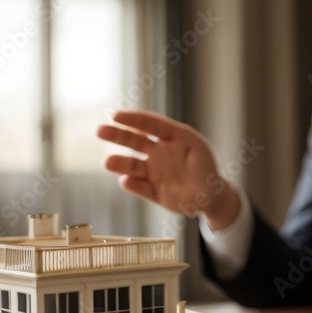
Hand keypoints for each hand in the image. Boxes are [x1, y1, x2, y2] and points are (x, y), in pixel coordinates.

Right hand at [96, 110, 240, 230]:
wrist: (212, 196)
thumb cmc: (205, 167)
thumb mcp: (195, 146)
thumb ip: (178, 138)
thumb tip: (156, 138)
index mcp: (169, 137)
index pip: (149, 124)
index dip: (132, 119)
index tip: (115, 115)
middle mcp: (157, 153)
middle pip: (133, 141)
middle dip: (116, 135)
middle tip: (99, 131)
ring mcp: (154, 172)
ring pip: (132, 165)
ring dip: (120, 163)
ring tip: (107, 162)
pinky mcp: (153, 192)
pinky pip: (140, 187)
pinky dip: (132, 184)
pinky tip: (125, 181)